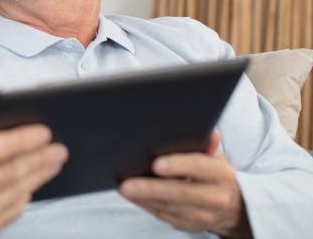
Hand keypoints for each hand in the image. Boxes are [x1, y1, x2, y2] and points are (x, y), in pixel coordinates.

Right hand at [0, 112, 67, 238]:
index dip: (23, 139)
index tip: (44, 132)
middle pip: (13, 171)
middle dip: (41, 158)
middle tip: (59, 148)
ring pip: (19, 191)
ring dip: (41, 175)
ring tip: (54, 162)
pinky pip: (15, 210)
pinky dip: (27, 194)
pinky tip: (34, 182)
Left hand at [119, 131, 251, 237]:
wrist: (231, 207)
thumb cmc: (213, 173)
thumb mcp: (214, 156)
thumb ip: (206, 143)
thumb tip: (209, 131)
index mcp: (221, 174)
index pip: (199, 167)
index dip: (178, 165)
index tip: (156, 165)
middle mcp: (215, 197)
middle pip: (181, 193)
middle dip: (151, 189)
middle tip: (127, 185)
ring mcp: (203, 215)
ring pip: (169, 208)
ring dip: (143, 199)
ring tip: (124, 188)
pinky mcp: (188, 225)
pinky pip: (163, 215)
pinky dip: (146, 205)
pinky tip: (132, 196)